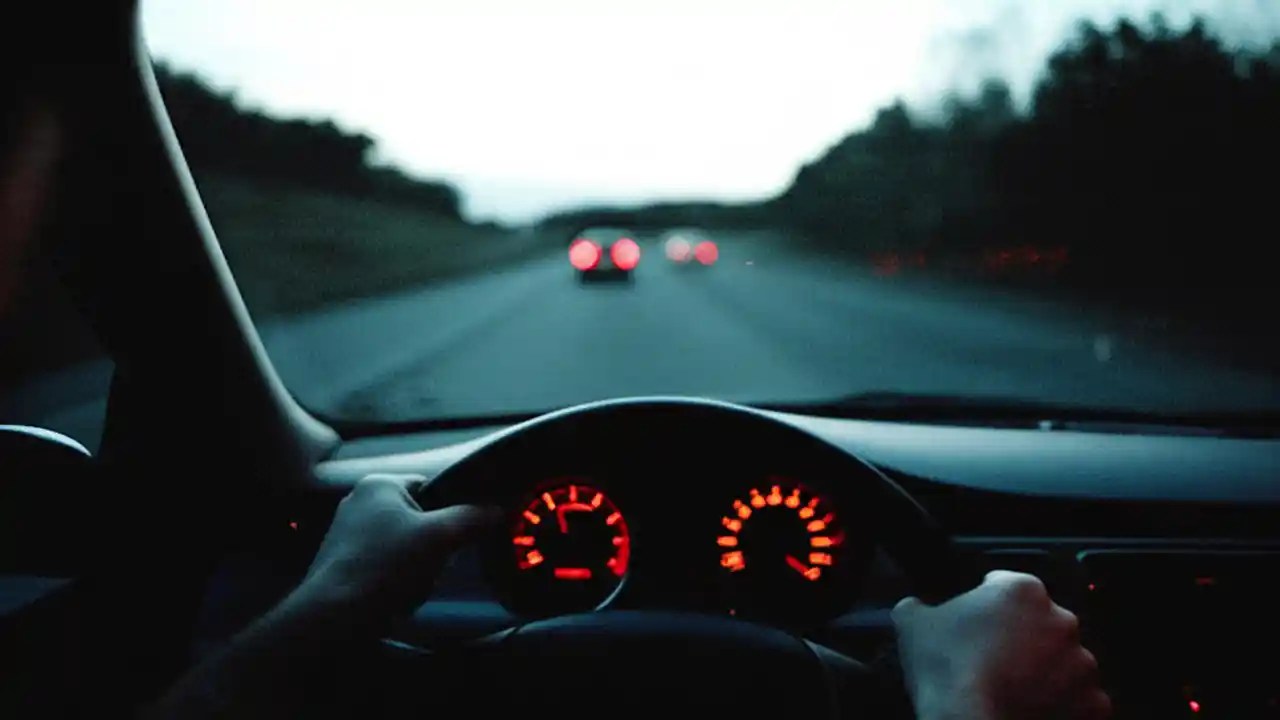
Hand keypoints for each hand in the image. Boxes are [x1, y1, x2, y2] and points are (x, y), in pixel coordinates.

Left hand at [297, 474, 497, 625]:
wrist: (336, 614)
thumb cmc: (388, 564)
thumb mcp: (440, 537)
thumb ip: (472, 519)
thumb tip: (497, 510)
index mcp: (379, 484)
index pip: (431, 487)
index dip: (450, 511)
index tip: (458, 536)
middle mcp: (358, 501)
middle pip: (418, 518)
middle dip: (432, 545)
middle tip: (437, 563)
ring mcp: (345, 533)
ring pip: (403, 545)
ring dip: (416, 565)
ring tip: (414, 583)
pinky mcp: (341, 562)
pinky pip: (383, 564)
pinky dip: (395, 578)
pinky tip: (396, 594)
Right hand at [892, 570, 1110, 719]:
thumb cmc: (946, 669)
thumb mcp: (912, 624)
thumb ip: (918, 606)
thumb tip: (915, 608)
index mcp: (1022, 590)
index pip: (1003, 586)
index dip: (984, 606)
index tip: (972, 627)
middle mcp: (1061, 620)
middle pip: (1039, 623)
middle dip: (1020, 640)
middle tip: (991, 662)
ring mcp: (1082, 664)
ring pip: (1062, 663)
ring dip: (1044, 673)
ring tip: (1011, 692)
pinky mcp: (1093, 704)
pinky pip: (1078, 701)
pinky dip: (1060, 706)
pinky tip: (1030, 712)